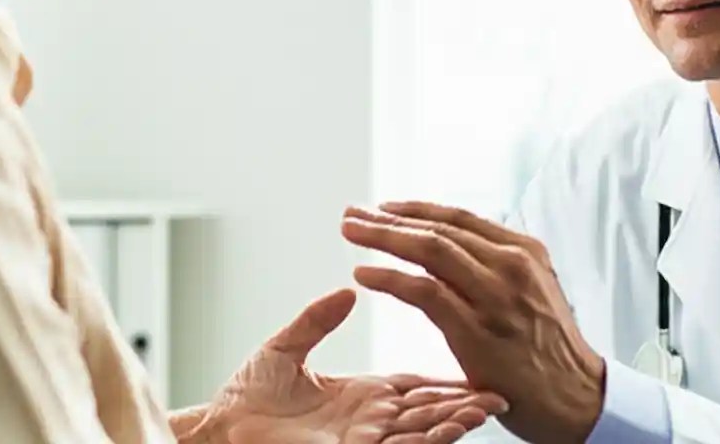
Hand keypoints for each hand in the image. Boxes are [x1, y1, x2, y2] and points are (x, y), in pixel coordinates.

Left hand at [182, 288, 508, 443]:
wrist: (217, 430)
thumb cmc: (245, 396)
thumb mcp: (286, 348)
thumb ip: (316, 321)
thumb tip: (345, 292)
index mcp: (363, 397)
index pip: (417, 387)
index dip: (449, 381)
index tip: (482, 367)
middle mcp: (370, 423)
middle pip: (430, 412)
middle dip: (466, 404)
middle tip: (502, 390)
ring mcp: (364, 443)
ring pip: (422, 434)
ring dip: (456, 423)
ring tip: (489, 407)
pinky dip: (429, 440)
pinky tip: (452, 430)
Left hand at [341, 203, 605, 443]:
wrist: (577, 397)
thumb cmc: (552, 349)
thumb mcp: (537, 289)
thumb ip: (502, 265)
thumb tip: (461, 245)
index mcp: (525, 251)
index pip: (459, 218)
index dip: (417, 209)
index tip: (385, 208)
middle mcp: (511, 265)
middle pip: (439, 228)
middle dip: (389, 218)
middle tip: (354, 213)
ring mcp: (495, 297)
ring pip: (429, 250)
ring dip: (383, 238)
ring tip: (351, 232)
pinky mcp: (477, 330)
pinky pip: (424, 292)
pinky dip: (390, 278)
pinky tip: (365, 273)